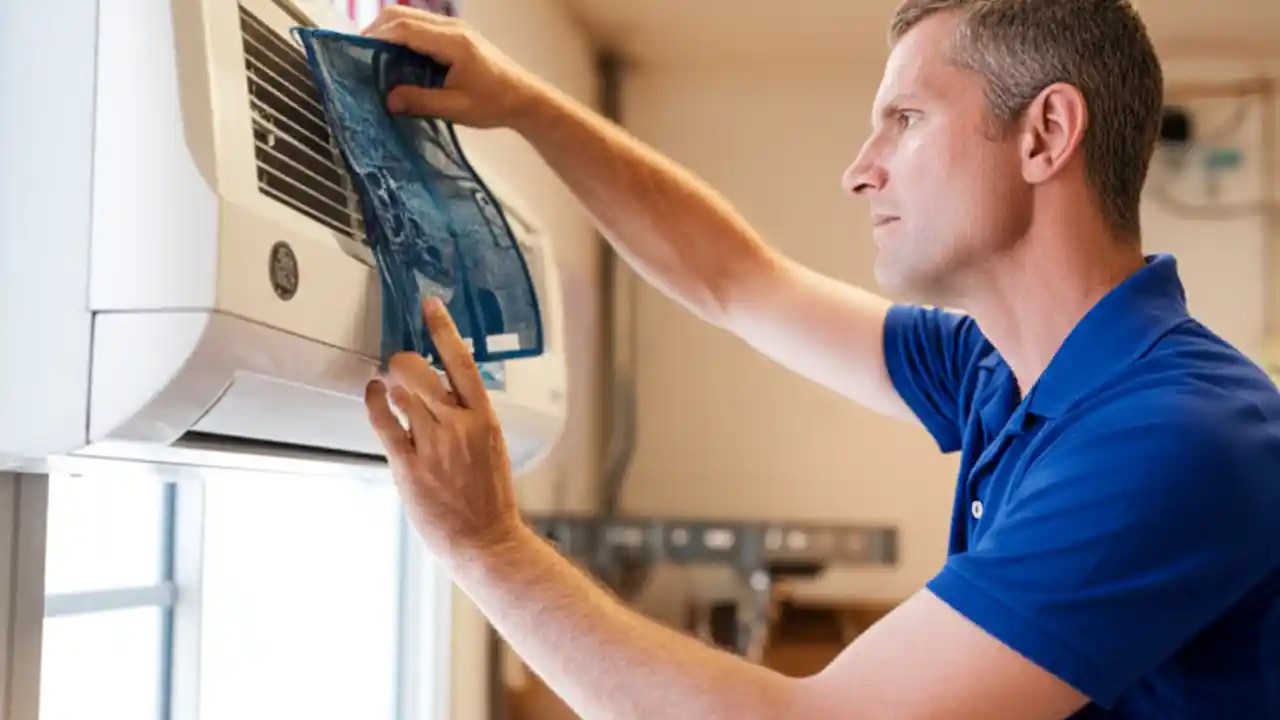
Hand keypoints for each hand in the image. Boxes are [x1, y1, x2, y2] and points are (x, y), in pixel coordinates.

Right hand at [362, 6, 548, 129]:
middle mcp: (452, 28)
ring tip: (371, 55)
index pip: (405, 29)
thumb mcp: (456, 109)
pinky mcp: (455, 35)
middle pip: (402, 14)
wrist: (525, 99)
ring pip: (410, 16)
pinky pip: (421, 26)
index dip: (377, 37)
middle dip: (376, 29)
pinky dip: (402, 34)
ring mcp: (454, 28)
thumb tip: (388, 99)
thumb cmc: (495, 104)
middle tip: (357, 53)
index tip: (355, 51)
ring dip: (388, 30)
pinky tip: (394, 56)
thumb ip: (421, 102)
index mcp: (453, 43)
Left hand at [365, 297, 521, 559]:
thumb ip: (468, 416)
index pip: (463, 361)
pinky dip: (374, 400)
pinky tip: (373, 394)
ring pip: (400, 392)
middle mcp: (459, 426)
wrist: (485, 540)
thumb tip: (438, 390)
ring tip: (389, 385)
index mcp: (484, 419)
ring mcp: (433, 444)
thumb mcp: (490, 447)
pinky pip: (383, 420)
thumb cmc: (488, 499)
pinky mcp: (409, 464)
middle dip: (402, 360)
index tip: (430, 307)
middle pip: (420, 371)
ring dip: (390, 383)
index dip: (444, 329)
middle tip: (398, 364)